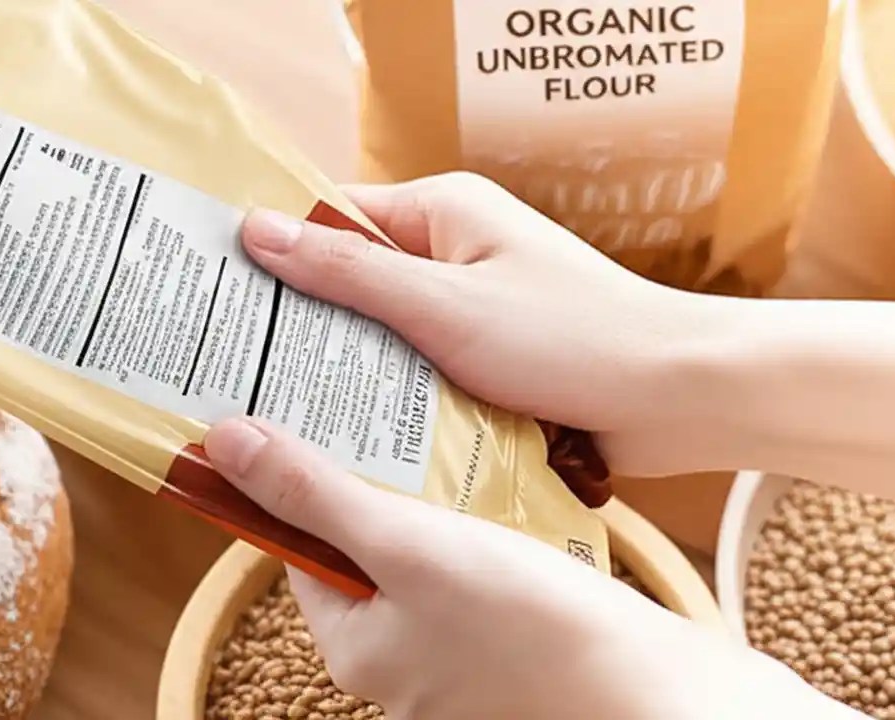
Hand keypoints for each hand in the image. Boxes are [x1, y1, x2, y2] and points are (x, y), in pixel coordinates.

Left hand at [203, 418, 867, 719]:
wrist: (647, 685)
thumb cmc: (527, 625)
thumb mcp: (405, 544)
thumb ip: (315, 493)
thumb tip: (224, 443)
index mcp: (354, 641)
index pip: (301, 545)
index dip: (303, 476)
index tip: (312, 412)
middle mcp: (396, 656)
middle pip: (363, 546)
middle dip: (378, 481)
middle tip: (391, 412)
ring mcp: (453, 652)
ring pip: (424, 554)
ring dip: (433, 499)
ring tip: (451, 437)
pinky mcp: (506, 638)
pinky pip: (474, 569)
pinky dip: (480, 527)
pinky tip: (507, 488)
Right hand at [241, 173, 738, 477]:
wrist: (673, 400)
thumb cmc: (572, 337)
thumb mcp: (445, 304)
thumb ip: (349, 273)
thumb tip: (257, 230)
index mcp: (445, 213)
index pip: (336, 218)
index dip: (279, 254)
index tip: (221, 297)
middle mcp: (455, 254)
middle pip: (355, 283)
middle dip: (309, 326)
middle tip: (240, 369)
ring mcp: (472, 311)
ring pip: (385, 338)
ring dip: (354, 372)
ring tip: (286, 410)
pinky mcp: (487, 362)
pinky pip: (421, 375)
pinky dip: (396, 401)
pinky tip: (357, 437)